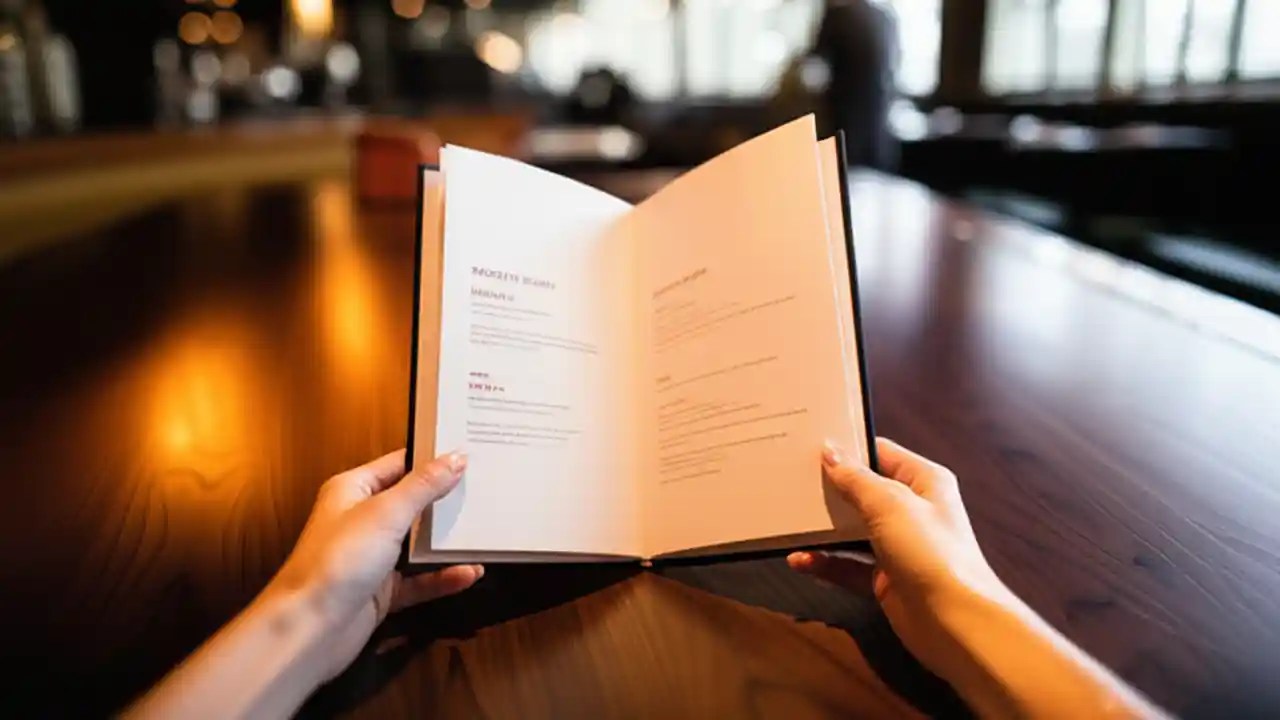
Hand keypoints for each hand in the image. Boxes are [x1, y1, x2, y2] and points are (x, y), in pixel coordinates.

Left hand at [267, 449, 482, 680]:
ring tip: (487, 530)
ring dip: (448, 540)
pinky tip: (471, 574)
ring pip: (417, 543)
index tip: (473, 452)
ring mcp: (372, 557)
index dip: (433, 457)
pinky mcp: (381, 591)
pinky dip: (443, 577)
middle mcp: (362, 520)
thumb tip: (457, 457)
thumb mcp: (386, 513)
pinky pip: (419, 580)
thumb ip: (424, 485)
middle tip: (490, 489)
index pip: (399, 464)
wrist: (309, 629)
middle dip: (447, 499)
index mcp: (353, 490)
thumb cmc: (340, 559)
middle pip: (412, 503)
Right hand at [789, 439, 1170, 718]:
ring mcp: (901, 547)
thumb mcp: (892, 510)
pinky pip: (850, 565)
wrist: (966, 632)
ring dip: (823, 523)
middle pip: (863, 487)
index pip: (878, 449)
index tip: (806, 433)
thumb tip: (829, 454)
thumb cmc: (940, 564)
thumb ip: (857, 482)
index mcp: (924, 481)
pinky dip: (827, 561)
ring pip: (853, 525)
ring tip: (784, 512)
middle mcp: (914, 509)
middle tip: (785, 469)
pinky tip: (801, 558)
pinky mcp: (890, 581)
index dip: (845, 442)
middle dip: (829, 482)